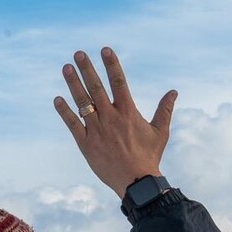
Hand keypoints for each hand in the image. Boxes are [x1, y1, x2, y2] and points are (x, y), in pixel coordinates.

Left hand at [53, 47, 176, 197]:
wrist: (136, 182)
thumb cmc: (149, 156)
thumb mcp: (161, 132)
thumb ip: (165, 110)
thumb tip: (174, 92)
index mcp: (128, 112)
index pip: (119, 82)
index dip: (111, 65)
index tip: (104, 49)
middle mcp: (111, 118)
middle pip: (97, 88)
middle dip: (88, 69)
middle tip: (79, 53)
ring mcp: (97, 131)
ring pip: (83, 103)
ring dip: (74, 84)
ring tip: (66, 67)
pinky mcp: (86, 144)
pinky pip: (73, 125)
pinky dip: (65, 112)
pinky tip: (57, 99)